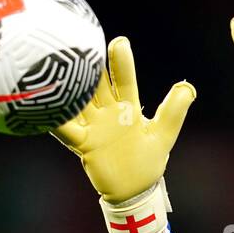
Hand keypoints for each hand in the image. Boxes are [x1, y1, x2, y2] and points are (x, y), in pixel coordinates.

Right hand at [52, 36, 194, 232]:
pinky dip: (55, 118)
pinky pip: (66, 129)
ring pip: (78, 101)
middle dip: (90, 65)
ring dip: (69, 85)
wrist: (132, 190)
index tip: (119, 42)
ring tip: (57, 64)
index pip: (123, 80)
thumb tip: (188, 87)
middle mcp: (107, 112)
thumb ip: (173, 111)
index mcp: (128, 106)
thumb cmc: (147, 160)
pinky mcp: (83, 144)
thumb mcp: (163, 134)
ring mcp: (92, 126)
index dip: (120, 62)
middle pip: (97, 85)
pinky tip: (45, 104)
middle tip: (81, 43)